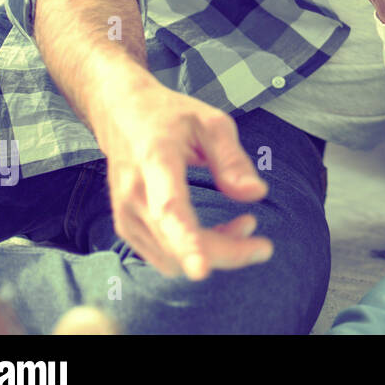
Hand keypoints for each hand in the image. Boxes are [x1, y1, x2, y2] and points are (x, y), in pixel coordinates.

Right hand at [91, 81, 271, 281]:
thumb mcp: (211, 123)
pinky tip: (220, 232)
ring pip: (172, 257)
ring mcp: (125, 214)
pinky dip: (195, 252)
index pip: (168, 208)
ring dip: (213, 252)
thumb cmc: (170, 116)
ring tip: (245, 224)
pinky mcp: (127, 227)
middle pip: (176, 242)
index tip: (201, 270)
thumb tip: (256, 194)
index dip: (186, 241)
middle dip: (224, 253)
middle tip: (263, 247)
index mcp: (155, 160)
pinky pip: (164, 256)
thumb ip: (233, 160)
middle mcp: (133, 193)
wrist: (121, 114)